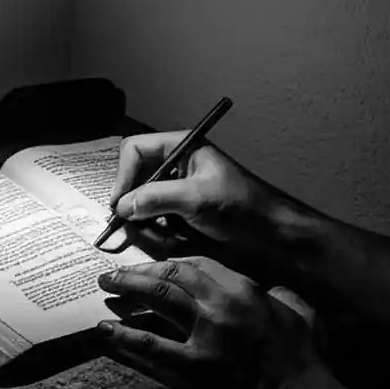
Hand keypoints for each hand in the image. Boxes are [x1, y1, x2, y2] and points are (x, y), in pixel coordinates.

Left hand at [96, 256, 320, 388]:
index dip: (169, 262)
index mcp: (243, 289)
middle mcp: (218, 305)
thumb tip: (273, 291)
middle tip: (114, 272)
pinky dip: (124, 338)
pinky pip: (149, 347)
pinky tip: (104, 333)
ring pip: (156, 302)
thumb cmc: (302, 357)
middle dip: (139, 271)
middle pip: (169, 277)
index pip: (196, 264)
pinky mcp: (190, 367)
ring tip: (105, 289)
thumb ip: (281, 295)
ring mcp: (202, 336)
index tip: (153, 265)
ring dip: (127, 291)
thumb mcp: (300, 312)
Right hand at [109, 131, 296, 264]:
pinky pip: (155, 219)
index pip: (135, 150)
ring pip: (142, 203)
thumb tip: (122, 206)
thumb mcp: (196, 197)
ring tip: (165, 236)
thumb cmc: (240, 205)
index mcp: (180, 148)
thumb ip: (156, 198)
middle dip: (134, 205)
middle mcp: (174, 166)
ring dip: (147, 223)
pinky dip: (159, 232)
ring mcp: (177, 189)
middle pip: (134, 179)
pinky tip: (174, 240)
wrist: (270, 231)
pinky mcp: (180, 211)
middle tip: (132, 226)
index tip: (119, 205)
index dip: (123, 176)